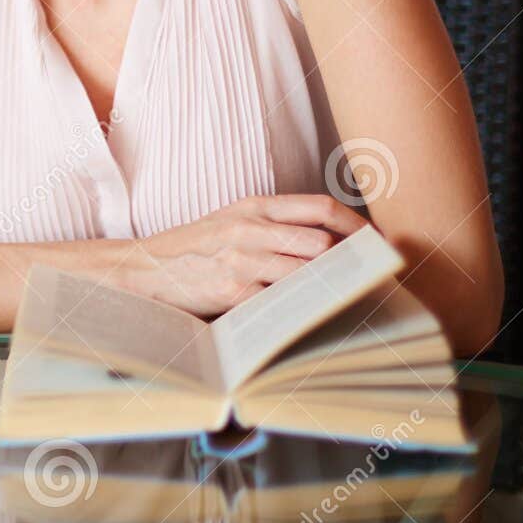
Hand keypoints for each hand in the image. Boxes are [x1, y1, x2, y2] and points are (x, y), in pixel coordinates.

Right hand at [107, 194, 368, 316]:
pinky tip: (313, 316)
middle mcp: (251, 228)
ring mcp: (242, 260)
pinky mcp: (233, 291)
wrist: (145, 269)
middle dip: (351, 263)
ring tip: (350, 299)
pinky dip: (303, 309)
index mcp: (255, 206)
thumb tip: (332, 245)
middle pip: (324, 242)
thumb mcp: (233, 221)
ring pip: (308, 271)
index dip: (357, 227)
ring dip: (333, 288)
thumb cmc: (194, 248)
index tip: (378, 244)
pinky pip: (282, 301)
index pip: (322, 209)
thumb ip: (276, 226)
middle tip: (369, 279)